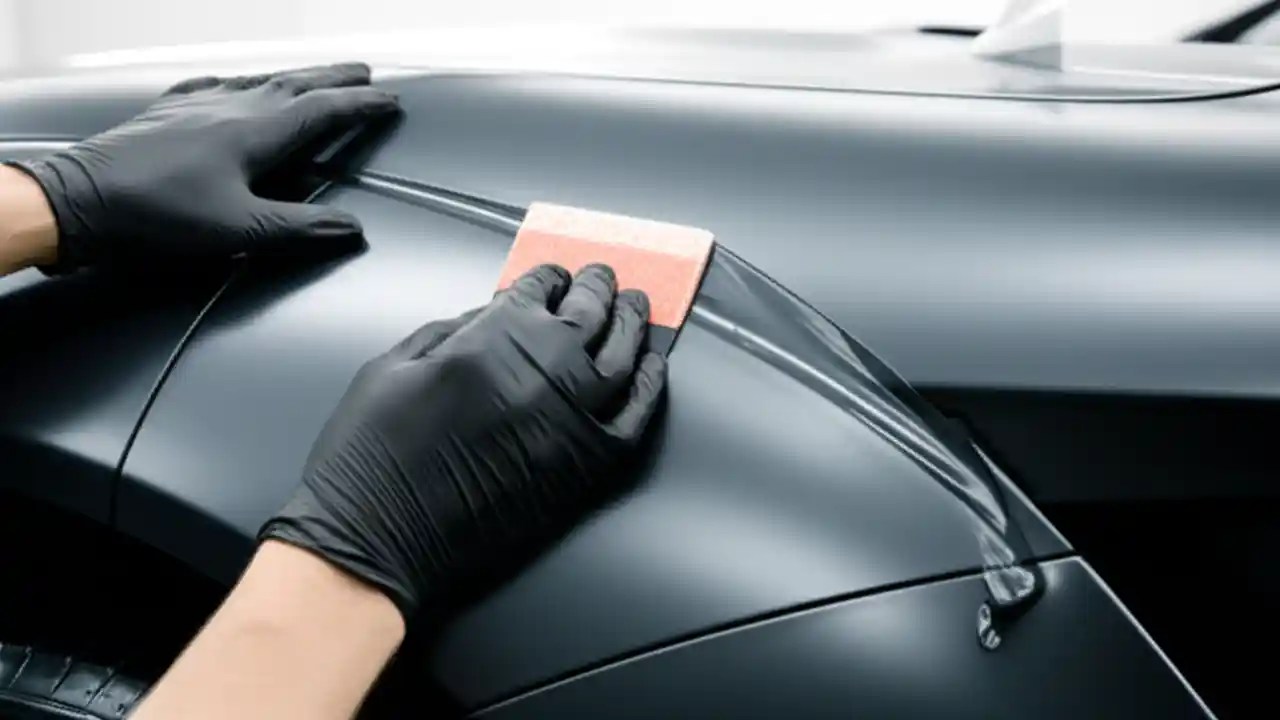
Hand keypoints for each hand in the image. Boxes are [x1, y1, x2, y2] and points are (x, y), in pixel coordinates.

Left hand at [7, 63, 398, 271]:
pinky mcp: (163, 116)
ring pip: (256, 81)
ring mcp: (193, 108)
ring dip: (292, 77)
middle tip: (362, 74)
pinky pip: (211, 87)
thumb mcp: (238, 231)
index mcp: (253, 134)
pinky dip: (236, 83)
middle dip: (333, 79)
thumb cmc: (153, 217)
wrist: (75, 202)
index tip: (388, 100)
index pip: (322, 112)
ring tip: (312, 76)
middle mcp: (227, 110)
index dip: (360, 106)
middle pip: (293, 84)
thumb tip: (351, 228)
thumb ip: (299, 229)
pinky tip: (231, 85)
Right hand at [260, 264, 667, 620]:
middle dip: (598, 288)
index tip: (553, 276)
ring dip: (633, 324)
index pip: (539, 288)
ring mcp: (574, 418)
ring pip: (625, 356)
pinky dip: (649, 387)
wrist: (376, 537)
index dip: (549, 277)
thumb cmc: (372, 455)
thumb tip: (493, 314)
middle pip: (590, 312)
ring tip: (636, 306)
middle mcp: (545, 370)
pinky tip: (651, 368)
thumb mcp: (394, 365)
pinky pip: (635, 417)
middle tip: (604, 277)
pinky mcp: (587, 467)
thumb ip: (452, 330)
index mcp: (495, 337)